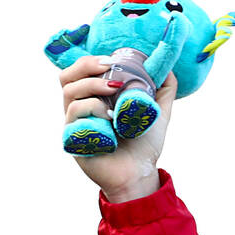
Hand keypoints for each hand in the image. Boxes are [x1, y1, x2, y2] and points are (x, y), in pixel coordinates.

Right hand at [58, 54, 176, 199]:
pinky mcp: (74, 139)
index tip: (112, 59)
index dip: (90, 60)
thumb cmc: (144, 147)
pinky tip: (109, 116)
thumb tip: (168, 67)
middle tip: (109, 67)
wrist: (140, 176)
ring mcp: (75, 124)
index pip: (78, 71)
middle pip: (67, 76)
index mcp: (93, 99)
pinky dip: (92, 108)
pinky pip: (74, 113)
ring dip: (91, 85)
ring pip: (69, 92)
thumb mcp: (156, 114)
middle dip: (86, 66)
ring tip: (113, 90)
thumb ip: (163, 91)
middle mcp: (80, 109)